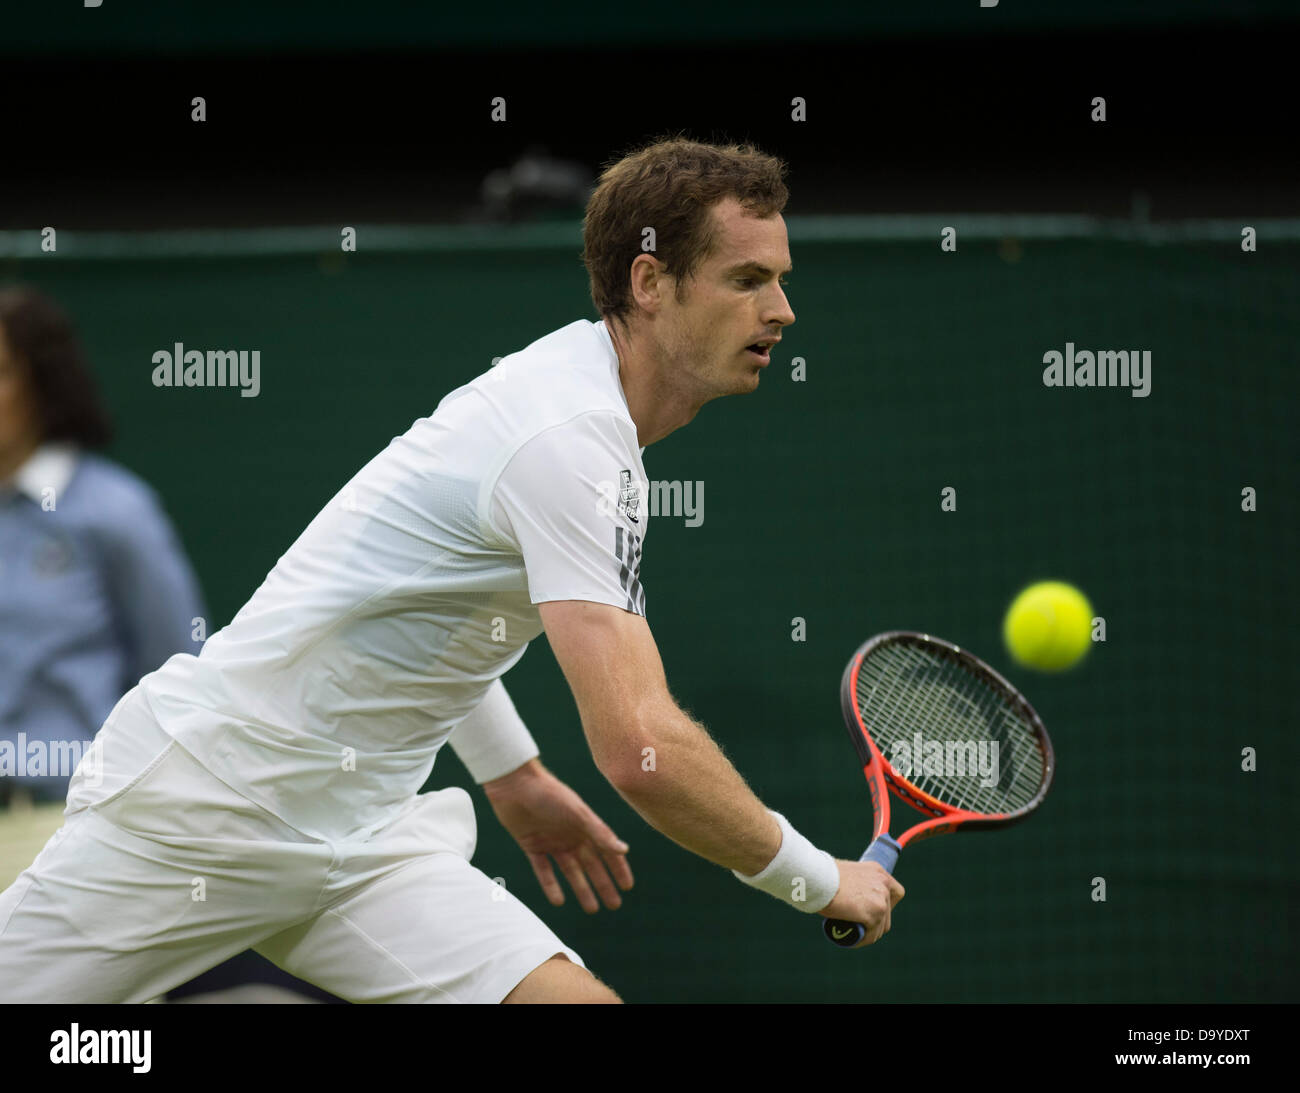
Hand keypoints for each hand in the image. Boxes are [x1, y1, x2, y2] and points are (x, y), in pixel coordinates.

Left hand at [482, 759, 633, 912]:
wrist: (515, 785)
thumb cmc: (550, 794)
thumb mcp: (578, 814)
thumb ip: (599, 833)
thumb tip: (624, 850)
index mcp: (584, 826)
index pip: (606, 851)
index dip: (618, 868)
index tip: (627, 887)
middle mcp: (570, 835)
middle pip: (591, 866)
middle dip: (603, 884)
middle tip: (614, 906)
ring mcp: (552, 842)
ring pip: (570, 872)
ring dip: (581, 889)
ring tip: (592, 909)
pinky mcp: (532, 846)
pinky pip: (544, 871)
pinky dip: (551, 886)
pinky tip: (559, 902)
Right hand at [819, 860, 905, 947]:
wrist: (818, 878)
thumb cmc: (821, 875)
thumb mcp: (844, 872)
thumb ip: (850, 880)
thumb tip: (844, 890)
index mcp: (878, 871)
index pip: (895, 892)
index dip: (887, 904)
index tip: (875, 911)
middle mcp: (883, 884)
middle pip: (888, 912)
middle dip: (876, 922)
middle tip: (860, 925)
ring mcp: (880, 900)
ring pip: (881, 926)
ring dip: (870, 933)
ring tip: (854, 935)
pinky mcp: (874, 914)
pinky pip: (871, 935)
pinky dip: (863, 940)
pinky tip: (854, 941)